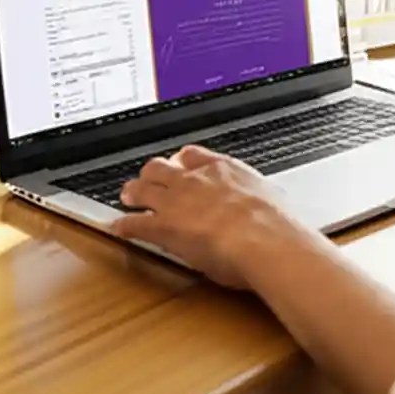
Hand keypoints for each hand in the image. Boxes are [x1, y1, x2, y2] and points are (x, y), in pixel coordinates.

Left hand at [113, 145, 288, 288]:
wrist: (263, 237)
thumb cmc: (276, 224)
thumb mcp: (271, 199)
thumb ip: (259, 198)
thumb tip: (269, 205)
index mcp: (225, 169)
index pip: (194, 155)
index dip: (184, 161)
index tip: (183, 164)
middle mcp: (196, 179)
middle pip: (162, 166)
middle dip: (154, 173)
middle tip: (150, 178)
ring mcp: (176, 200)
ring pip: (143, 187)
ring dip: (134, 191)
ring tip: (128, 195)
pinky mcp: (162, 226)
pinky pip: (134, 222)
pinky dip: (124, 225)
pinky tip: (119, 228)